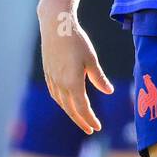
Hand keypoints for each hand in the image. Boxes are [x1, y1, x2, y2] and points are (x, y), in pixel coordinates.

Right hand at [38, 7, 113, 134]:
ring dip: (71, 113)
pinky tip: (67, 103)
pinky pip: (55, 94)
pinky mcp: (47, 74)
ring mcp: (52, 80)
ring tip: (81, 119)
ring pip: (61, 103)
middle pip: (71, 109)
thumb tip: (109, 92)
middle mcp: (60, 85)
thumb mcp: (91, 60)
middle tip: (91, 129)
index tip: (97, 127)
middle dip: (81, 121)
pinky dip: (62, 103)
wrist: (56, 27)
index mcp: (72, 83)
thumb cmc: (77, 41)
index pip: (82, 108)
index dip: (90, 119)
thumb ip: (99, 78)